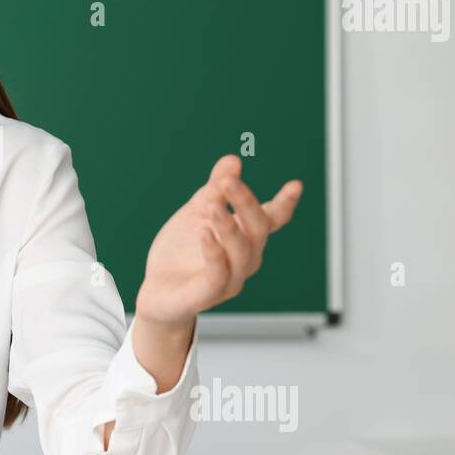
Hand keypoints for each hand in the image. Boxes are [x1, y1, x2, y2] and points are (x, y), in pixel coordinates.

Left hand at [135, 154, 301, 327]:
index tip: (295, 185)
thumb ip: (215, 188)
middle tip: (229, 182)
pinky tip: (205, 234)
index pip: (270, 220)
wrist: (158, 291)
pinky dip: (214, 253)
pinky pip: (218, 274)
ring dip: (229, 227)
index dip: (284, 205)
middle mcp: (245, 259)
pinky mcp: (207, 295)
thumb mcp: (197, 211)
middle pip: (256, 229)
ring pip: (240, 252)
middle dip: (245, 204)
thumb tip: (232, 160)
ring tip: (213, 206)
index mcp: (246, 238)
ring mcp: (230, 280)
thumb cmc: (182, 252)